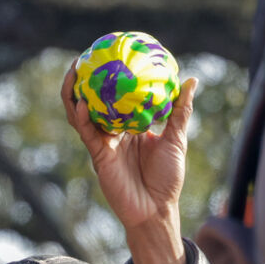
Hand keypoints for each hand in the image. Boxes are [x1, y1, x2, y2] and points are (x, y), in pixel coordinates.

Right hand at [60, 61, 198, 263]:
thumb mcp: (176, 139)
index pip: (114, 96)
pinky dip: (82, 116)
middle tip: (84, 55)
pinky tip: (81, 102)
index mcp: (129, 126)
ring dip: (73, 93)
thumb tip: (190, 80)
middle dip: (83, 79)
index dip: (107, 77)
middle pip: (91, 100)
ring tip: (74, 71)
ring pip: (80, 113)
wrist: (157, 210)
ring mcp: (103, 142)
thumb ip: (180, 111)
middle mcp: (113, 131)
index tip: (108, 53)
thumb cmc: (168, 177)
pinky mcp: (98, 155)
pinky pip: (87, 132)